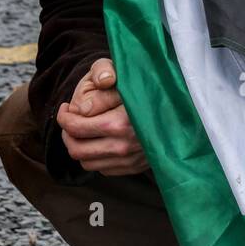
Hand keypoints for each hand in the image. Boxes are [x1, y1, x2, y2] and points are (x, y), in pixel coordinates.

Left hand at [57, 58, 149, 176]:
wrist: (181, 107)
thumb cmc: (150, 87)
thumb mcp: (126, 76)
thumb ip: (101, 85)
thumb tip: (80, 108)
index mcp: (119, 123)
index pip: (75, 128)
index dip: (63, 117)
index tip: (66, 108)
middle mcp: (124, 146)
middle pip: (76, 150)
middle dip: (67, 134)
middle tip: (70, 121)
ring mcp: (130, 159)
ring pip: (87, 163)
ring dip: (80, 147)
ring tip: (84, 131)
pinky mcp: (135, 167)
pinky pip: (103, 169)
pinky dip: (96, 157)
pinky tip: (101, 141)